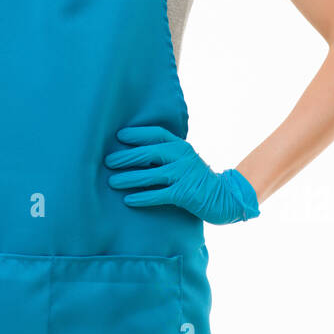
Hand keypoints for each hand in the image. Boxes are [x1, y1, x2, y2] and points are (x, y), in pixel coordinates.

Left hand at [104, 125, 260, 224]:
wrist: (226, 198)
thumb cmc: (198, 180)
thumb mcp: (185, 161)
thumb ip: (166, 155)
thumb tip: (136, 155)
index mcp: (181, 146)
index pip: (156, 134)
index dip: (137, 134)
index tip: (119, 136)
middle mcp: (182, 156)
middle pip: (149, 153)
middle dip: (126, 157)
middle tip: (108, 161)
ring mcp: (184, 174)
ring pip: (150, 174)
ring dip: (129, 178)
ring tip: (112, 181)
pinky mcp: (184, 193)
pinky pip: (158, 195)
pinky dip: (142, 197)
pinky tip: (128, 199)